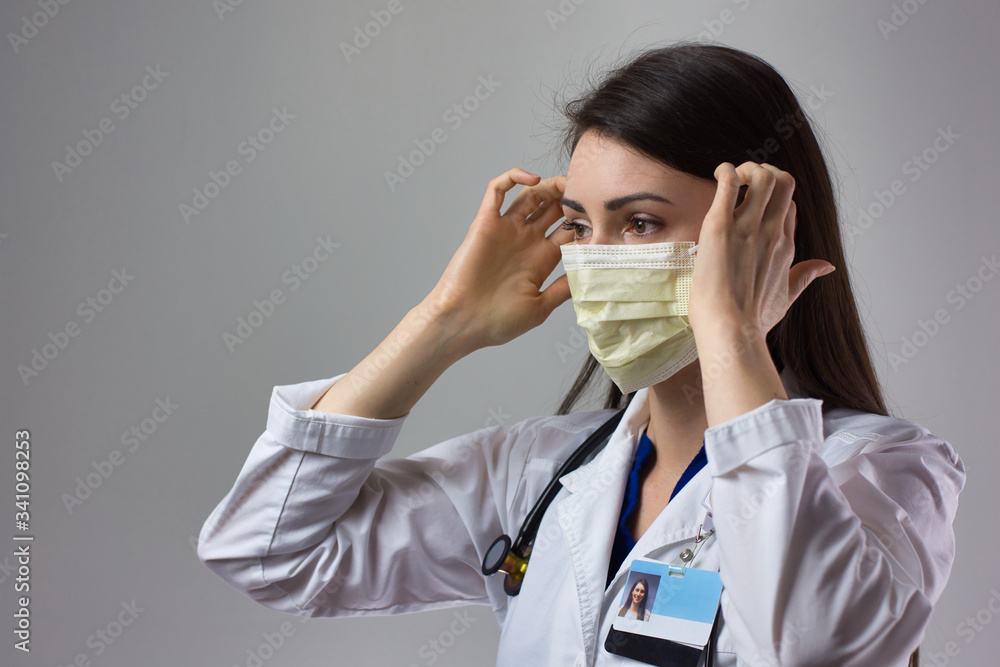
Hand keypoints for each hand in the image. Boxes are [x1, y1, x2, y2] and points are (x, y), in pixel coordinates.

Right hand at [423, 168, 572, 352]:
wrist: (463, 322)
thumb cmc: (497, 322)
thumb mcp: (540, 307)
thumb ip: (563, 288)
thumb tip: (590, 274)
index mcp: (541, 259)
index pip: (569, 231)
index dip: (584, 222)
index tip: (601, 220)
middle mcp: (525, 241)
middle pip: (553, 208)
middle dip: (570, 198)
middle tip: (587, 191)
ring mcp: (506, 230)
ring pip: (530, 195)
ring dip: (549, 185)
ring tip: (566, 182)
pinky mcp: (486, 222)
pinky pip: (497, 190)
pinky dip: (512, 177)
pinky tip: (532, 179)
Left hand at [687, 161, 835, 340]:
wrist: (731, 330)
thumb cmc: (753, 319)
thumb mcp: (787, 297)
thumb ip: (806, 276)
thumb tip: (827, 266)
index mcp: (785, 245)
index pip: (789, 203)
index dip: (775, 196)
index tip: (754, 203)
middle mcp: (771, 231)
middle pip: (783, 181)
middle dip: (764, 172)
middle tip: (744, 183)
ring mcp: (748, 227)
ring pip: (763, 175)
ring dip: (746, 169)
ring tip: (731, 178)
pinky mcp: (721, 226)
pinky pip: (729, 183)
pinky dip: (725, 172)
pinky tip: (719, 175)